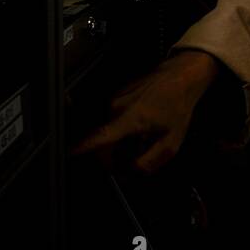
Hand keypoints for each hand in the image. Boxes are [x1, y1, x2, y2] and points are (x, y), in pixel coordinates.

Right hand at [70, 50, 223, 172]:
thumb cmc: (178, 105)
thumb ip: (149, 162)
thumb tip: (132, 172)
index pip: (100, 137)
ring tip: (141, 143)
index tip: (69, 154)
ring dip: (120, 143)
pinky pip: (113, 121)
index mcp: (131, 118)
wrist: (180, 77)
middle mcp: (118, 107)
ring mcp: (115, 100)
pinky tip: (140, 130)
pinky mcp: (117, 96)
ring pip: (108, 131)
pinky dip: (122, 130)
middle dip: (113, 157)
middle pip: (104, 141)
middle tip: (131, 164)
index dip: (83, 148)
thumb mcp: (171, 142)